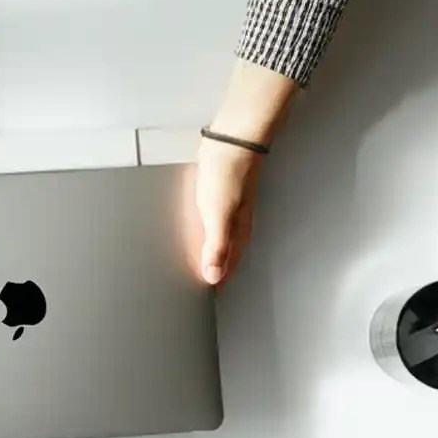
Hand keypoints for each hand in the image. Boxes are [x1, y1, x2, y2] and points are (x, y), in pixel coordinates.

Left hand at [196, 139, 261, 287]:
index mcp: (238, 233)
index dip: (219, 281)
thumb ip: (216, 247)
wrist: (232, 142)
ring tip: (202, 264)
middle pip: (228, 256)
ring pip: (224, 240)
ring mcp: (230, 210)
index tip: (208, 295)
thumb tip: (213, 276)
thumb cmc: (228, 176)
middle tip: (205, 285)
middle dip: (219, 271)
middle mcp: (237, 225)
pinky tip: (200, 230)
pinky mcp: (221, 196)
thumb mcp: (219, 216)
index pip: (229, 266)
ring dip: (215, 253)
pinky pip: (215, 222)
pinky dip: (208, 233)